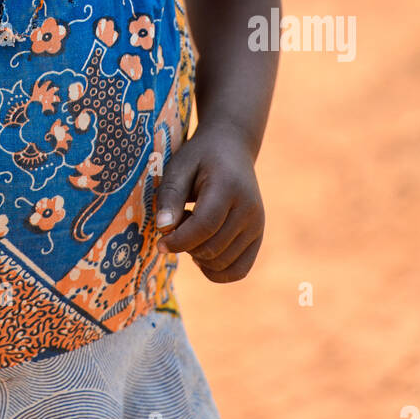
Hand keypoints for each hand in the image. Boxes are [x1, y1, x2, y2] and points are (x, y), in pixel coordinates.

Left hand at [154, 122, 264, 281]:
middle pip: (213, 248)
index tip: (160, 242)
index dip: (179, 240)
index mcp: (229, 187)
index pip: (204, 226)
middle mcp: (250, 209)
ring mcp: (258, 225)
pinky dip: (216, 270)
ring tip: (191, 232)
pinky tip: (202, 251)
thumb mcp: (180, 166)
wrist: (232, 148)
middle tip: (177, 226)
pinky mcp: (258, 237)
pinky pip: (238, 271)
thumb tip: (163, 228)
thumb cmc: (200, 157)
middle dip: (186, 246)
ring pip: (223, 264)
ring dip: (199, 256)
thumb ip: (170, 196)